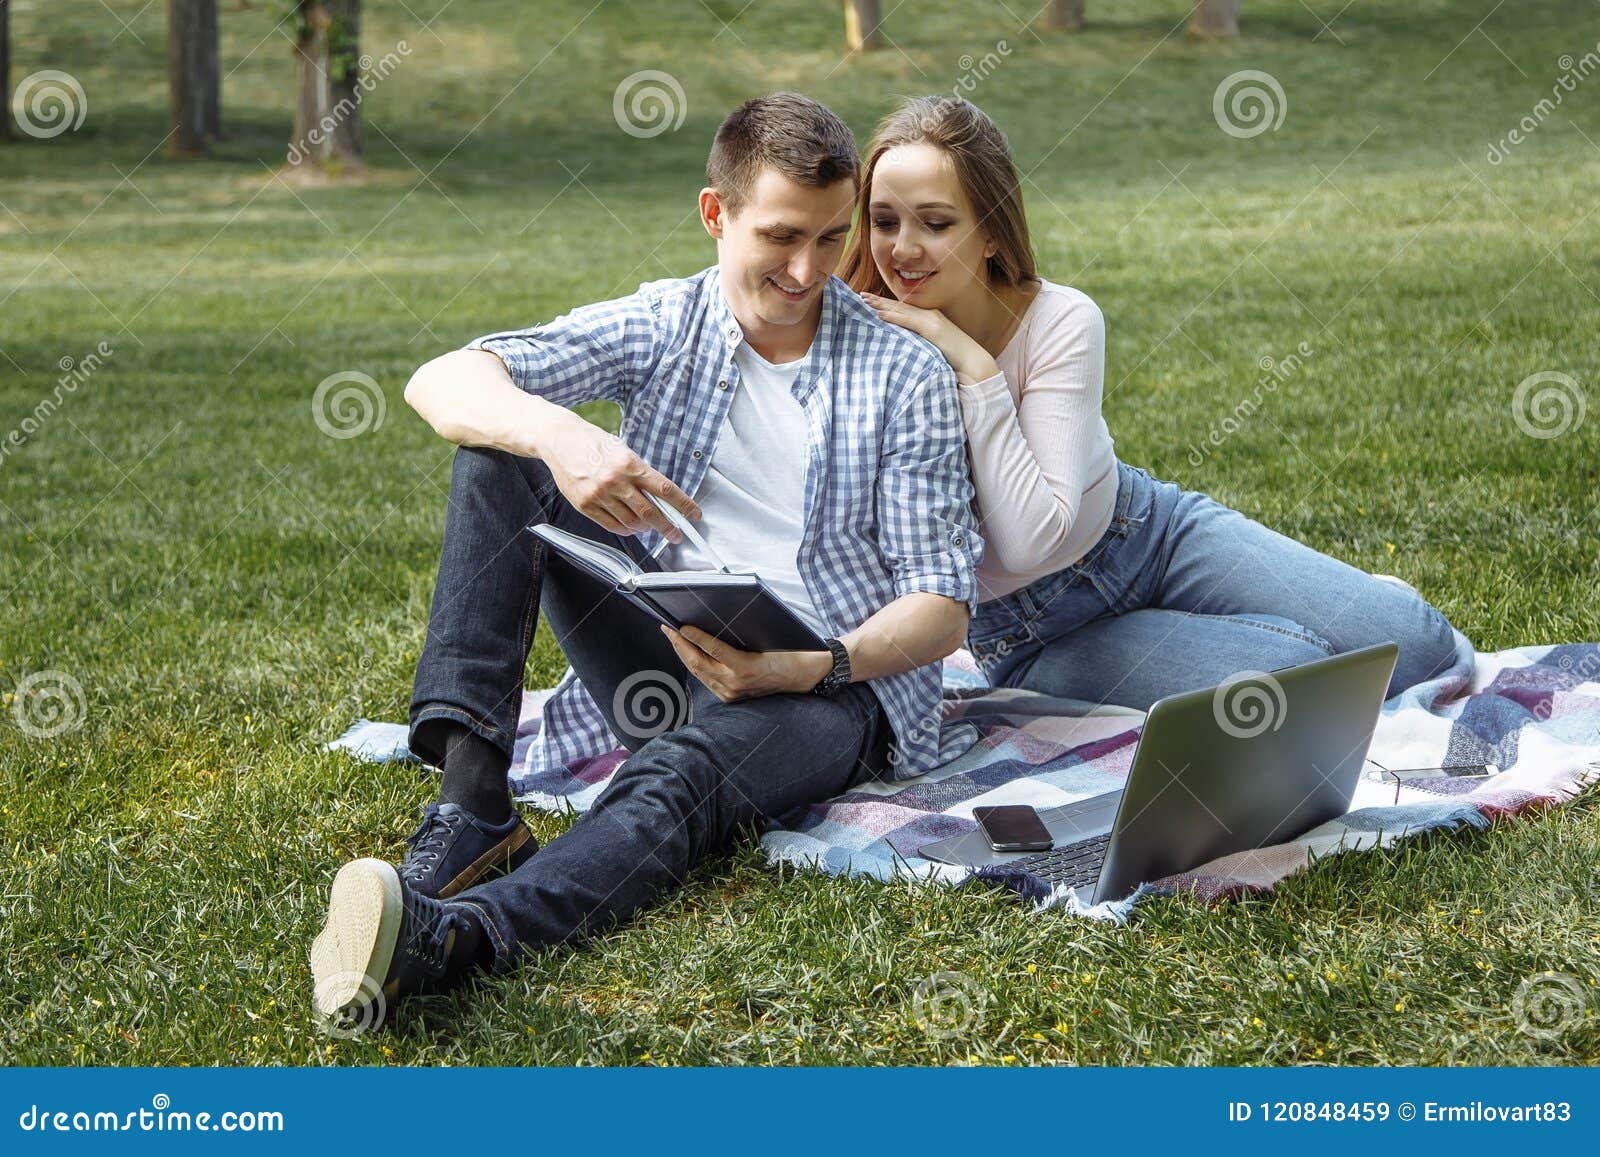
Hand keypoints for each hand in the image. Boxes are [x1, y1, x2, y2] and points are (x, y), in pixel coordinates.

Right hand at [538, 410, 699, 539]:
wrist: (559, 440)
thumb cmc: (593, 443)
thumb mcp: (623, 451)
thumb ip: (641, 473)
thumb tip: (660, 496)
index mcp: (630, 464)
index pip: (664, 489)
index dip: (683, 505)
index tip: (694, 515)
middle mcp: (615, 481)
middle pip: (650, 512)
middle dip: (667, 527)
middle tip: (676, 534)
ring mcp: (599, 494)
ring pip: (631, 522)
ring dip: (645, 528)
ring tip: (649, 527)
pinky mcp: (584, 505)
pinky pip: (611, 525)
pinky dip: (625, 530)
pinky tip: (632, 528)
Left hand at [661, 625, 833, 701]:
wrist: (803, 676)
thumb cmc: (788, 652)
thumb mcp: (766, 639)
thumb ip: (740, 633)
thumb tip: (715, 619)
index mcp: (745, 667)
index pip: (711, 649)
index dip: (693, 637)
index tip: (679, 626)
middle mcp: (734, 683)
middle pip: (697, 662)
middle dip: (679, 644)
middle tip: (667, 628)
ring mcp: (731, 692)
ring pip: (698, 672)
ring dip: (683, 654)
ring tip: (672, 637)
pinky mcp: (730, 697)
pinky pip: (706, 679)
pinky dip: (695, 665)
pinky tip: (688, 653)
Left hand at [859, 293, 996, 382]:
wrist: (974, 362)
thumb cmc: (956, 359)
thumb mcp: (936, 346)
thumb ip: (922, 342)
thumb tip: (907, 346)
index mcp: (931, 318)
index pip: (904, 309)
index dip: (887, 304)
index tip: (871, 301)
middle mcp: (930, 315)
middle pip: (899, 306)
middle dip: (879, 300)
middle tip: (860, 295)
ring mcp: (931, 320)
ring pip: (901, 310)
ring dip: (881, 305)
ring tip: (865, 301)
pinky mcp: (932, 329)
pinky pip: (908, 322)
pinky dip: (893, 317)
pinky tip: (879, 315)